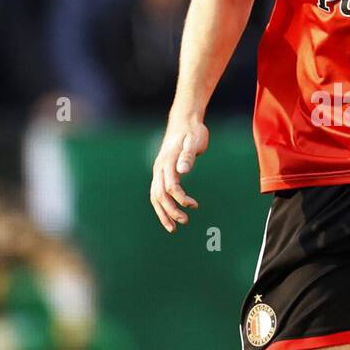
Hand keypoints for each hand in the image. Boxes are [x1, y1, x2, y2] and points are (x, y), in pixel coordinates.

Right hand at [150, 115, 207, 231]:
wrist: (184, 121)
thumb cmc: (192, 131)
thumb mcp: (194, 141)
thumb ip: (188, 156)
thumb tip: (182, 171)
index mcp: (167, 162)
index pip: (170, 187)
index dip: (181, 199)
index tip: (194, 205)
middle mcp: (159, 168)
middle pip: (159, 195)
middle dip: (171, 211)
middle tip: (185, 222)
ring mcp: (158, 170)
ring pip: (155, 196)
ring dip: (163, 213)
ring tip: (173, 228)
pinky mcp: (161, 172)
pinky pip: (157, 192)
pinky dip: (161, 206)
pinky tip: (169, 215)